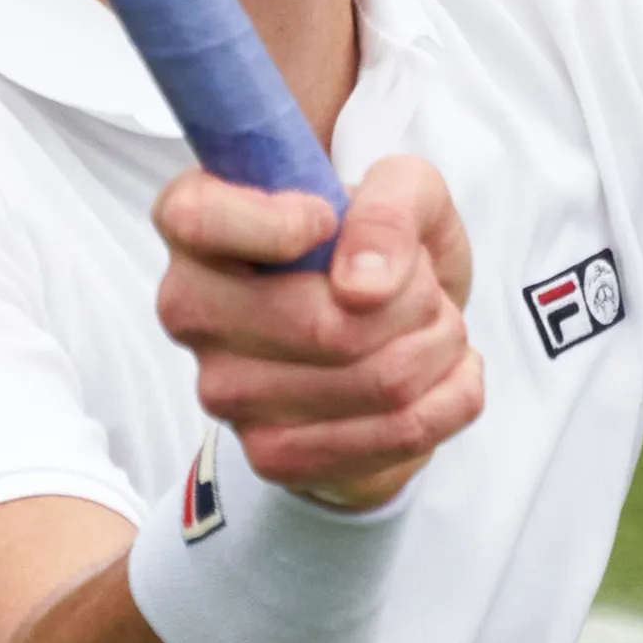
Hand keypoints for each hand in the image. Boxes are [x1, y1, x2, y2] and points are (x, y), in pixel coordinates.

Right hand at [150, 154, 483, 510]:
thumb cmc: (377, 245)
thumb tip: (362, 286)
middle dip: (415, 299)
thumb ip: (388, 205)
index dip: (277, 222)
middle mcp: (191, 309)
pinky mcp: (270, 454)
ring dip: (439, 345)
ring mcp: (224, 391)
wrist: (385, 332)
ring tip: (439, 326)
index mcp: (195, 223)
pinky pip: (396, 435)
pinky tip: (448, 370)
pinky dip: (451, 398)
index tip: (329, 217)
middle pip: (328, 324)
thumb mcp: (401, 188)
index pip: (198, 218)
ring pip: (376, 381)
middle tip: (426, 285)